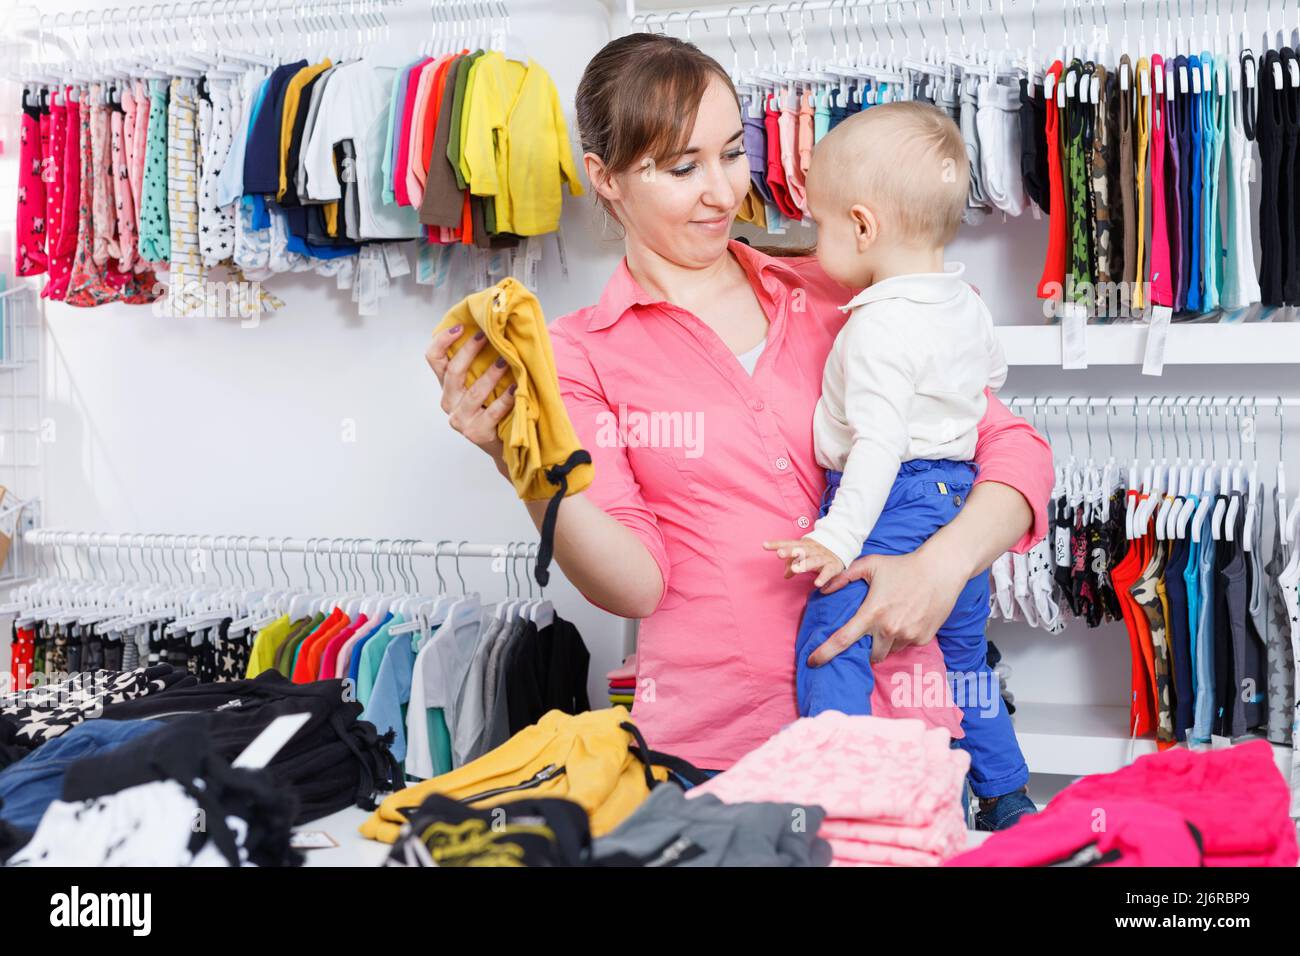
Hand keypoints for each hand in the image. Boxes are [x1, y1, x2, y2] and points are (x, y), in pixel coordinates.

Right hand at [425, 325, 515, 475]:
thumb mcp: (481, 384)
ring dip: (491, 374)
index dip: (442, 341)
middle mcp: (449, 401)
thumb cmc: (494, 407)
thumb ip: (479, 364)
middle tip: (488, 337)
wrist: (505, 444)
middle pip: (453, 372)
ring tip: (506, 361)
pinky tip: (517, 388)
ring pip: (474, 391)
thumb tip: (493, 330)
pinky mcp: (476, 432)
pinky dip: (506, 398)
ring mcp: (460, 419)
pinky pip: (493, 411)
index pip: (433, 359)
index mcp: (447, 386)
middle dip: (470, 351)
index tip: (461, 327)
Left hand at [762, 538, 845, 588]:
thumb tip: (785, 575)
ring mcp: (823, 557)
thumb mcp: (804, 555)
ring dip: (804, 564)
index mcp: (803, 545)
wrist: (842, 546)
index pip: (788, 543)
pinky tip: (817, 583)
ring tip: (795, 569)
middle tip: (779, 554)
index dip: (776, 544)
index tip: (764, 545)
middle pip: (800, 549)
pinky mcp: (833, 566)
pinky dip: (823, 577)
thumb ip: (792, 564)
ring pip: (813, 560)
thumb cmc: (818, 552)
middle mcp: (812, 549)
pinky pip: (828, 572)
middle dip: (790, 551)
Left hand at [806, 546, 968, 666]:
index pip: (843, 640)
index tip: (812, 662)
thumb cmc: (903, 565)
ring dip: (885, 643)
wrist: (940, 570)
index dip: (824, 653)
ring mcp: (908, 636)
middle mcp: (889, 629)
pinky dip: (903, 637)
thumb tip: (822, 589)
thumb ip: (844, 577)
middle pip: (869, 655)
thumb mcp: (870, 565)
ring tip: (892, 622)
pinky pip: (906, 645)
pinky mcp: (923, 638)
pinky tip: (908, 619)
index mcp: (872, 613)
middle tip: (869, 636)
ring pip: (889, 651)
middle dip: (865, 650)